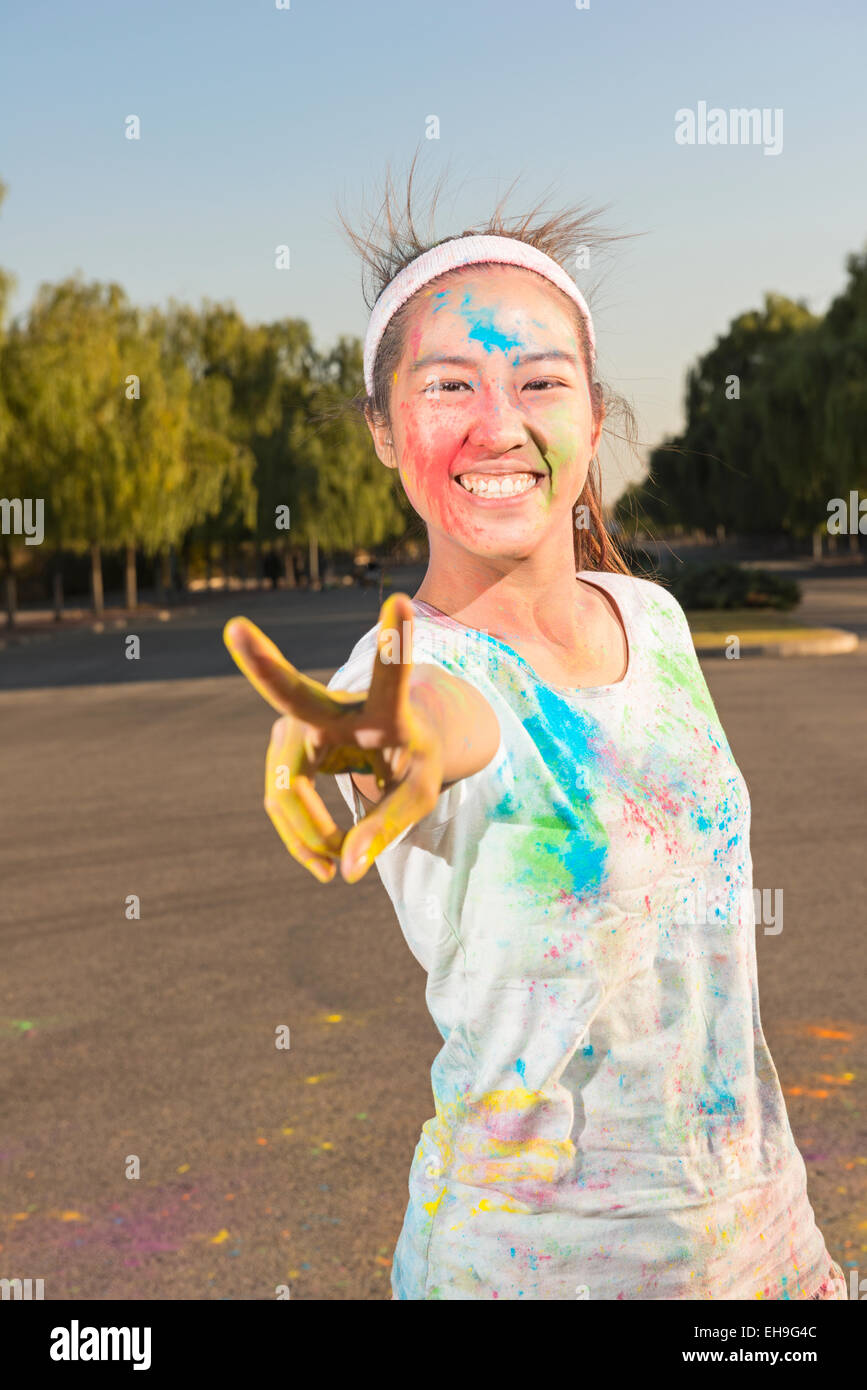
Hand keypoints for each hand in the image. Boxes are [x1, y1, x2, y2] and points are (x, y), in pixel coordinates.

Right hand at [223, 593, 444, 883]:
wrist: (397, 741)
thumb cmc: (417, 760)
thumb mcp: (420, 795)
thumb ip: (387, 828)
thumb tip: (346, 870)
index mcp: (386, 707)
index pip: (391, 674)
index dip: (395, 642)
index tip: (401, 600)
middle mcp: (334, 705)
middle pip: (293, 695)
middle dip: (262, 662)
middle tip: (236, 629)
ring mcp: (299, 721)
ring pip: (285, 788)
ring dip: (310, 835)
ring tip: (337, 867)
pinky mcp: (282, 746)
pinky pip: (280, 802)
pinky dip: (300, 837)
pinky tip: (324, 861)